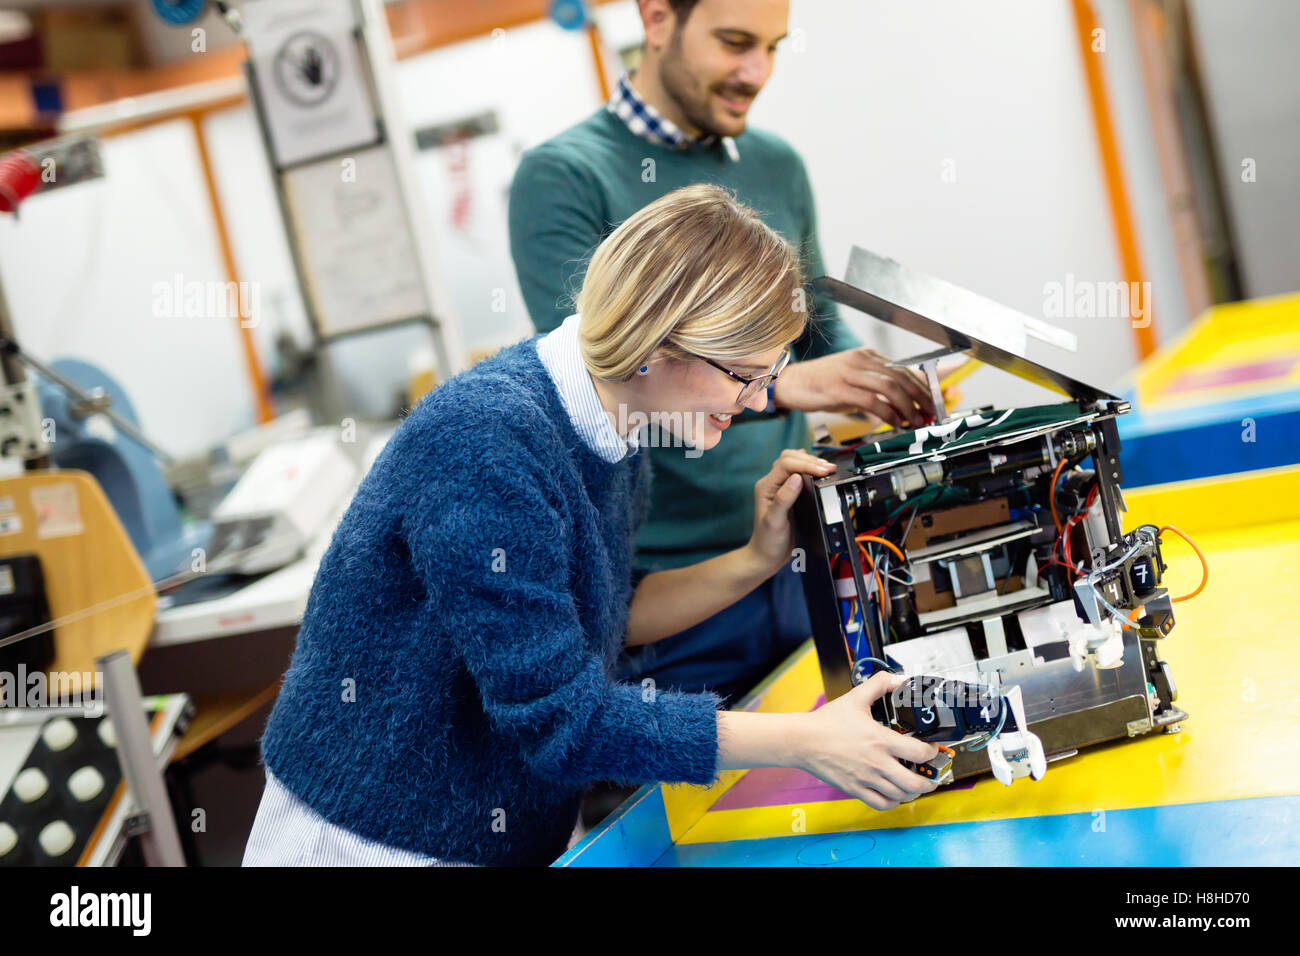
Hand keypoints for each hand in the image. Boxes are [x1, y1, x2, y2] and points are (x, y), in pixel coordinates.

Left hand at [745, 448, 834, 574]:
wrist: (766, 556)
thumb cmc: (768, 542)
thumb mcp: (775, 521)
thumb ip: (784, 499)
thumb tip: (796, 478)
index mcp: (766, 487)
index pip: (786, 465)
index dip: (806, 464)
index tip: (824, 471)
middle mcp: (770, 484)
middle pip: (789, 459)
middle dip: (810, 460)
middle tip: (829, 468)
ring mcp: (778, 488)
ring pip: (792, 463)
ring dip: (810, 462)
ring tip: (826, 468)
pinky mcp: (786, 493)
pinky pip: (796, 473)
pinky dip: (807, 468)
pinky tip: (815, 469)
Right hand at [772, 347, 935, 427]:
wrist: (790, 383)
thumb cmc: (821, 385)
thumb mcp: (853, 383)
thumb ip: (876, 390)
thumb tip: (902, 407)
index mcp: (867, 356)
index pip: (903, 368)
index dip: (923, 386)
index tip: (935, 402)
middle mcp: (861, 360)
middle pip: (901, 376)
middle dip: (921, 397)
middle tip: (931, 414)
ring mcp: (849, 372)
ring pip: (890, 387)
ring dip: (908, 406)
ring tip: (916, 421)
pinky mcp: (838, 388)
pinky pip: (871, 400)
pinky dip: (888, 413)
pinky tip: (895, 423)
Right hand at [798, 672, 940, 810]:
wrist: (802, 740)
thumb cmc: (827, 722)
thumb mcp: (855, 696)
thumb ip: (879, 684)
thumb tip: (897, 679)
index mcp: (880, 740)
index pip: (919, 753)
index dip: (933, 753)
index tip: (932, 749)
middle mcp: (877, 762)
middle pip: (915, 783)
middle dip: (930, 781)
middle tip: (933, 776)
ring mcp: (866, 778)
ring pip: (900, 796)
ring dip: (913, 792)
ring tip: (916, 786)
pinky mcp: (855, 788)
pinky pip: (881, 804)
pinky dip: (893, 803)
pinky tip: (894, 795)